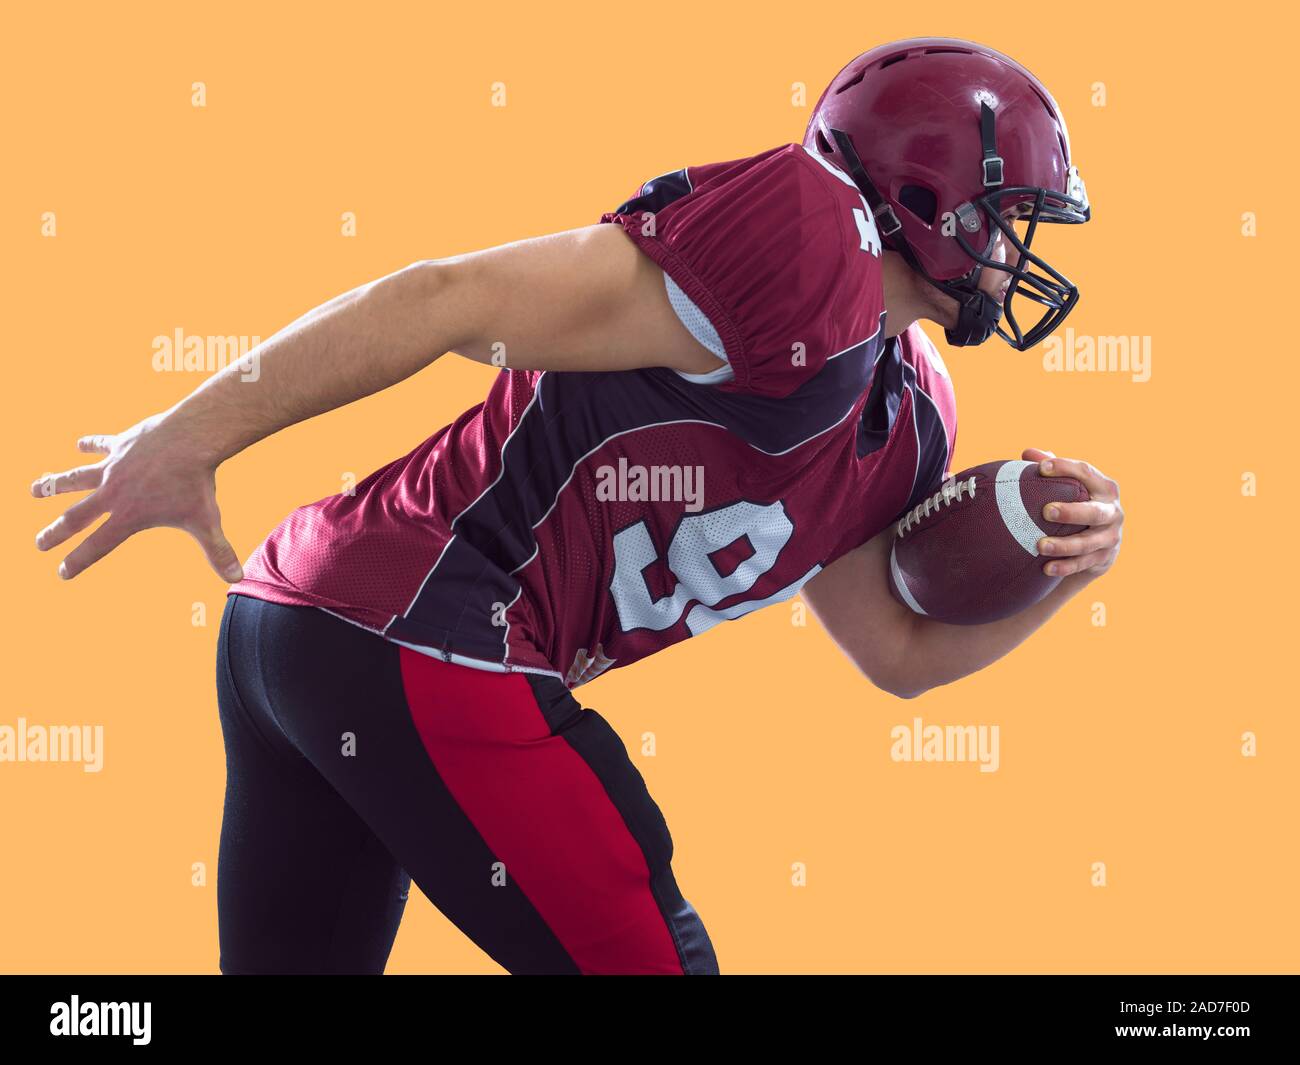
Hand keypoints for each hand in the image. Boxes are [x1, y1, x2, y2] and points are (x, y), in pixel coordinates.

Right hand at [31, 413, 243, 582]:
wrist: (190, 439)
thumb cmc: (197, 483)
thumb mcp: (206, 522)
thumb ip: (218, 552)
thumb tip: (237, 578)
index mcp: (128, 516)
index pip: (98, 546)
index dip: (79, 561)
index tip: (62, 572)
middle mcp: (113, 493)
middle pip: (76, 517)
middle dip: (55, 532)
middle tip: (39, 543)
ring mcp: (112, 467)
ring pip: (75, 478)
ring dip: (53, 484)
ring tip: (34, 489)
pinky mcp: (120, 443)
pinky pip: (101, 444)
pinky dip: (91, 443)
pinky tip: (80, 443)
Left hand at [1022, 447, 1122, 581]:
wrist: (1100, 542)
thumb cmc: (1077, 502)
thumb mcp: (1069, 486)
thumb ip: (1051, 467)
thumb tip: (1027, 453)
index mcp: (1104, 487)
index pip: (1087, 473)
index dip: (1066, 468)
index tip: (1042, 468)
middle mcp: (1112, 511)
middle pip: (1094, 512)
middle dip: (1071, 512)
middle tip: (1046, 511)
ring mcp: (1110, 537)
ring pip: (1088, 543)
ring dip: (1064, 545)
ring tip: (1039, 545)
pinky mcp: (1103, 558)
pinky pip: (1083, 564)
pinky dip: (1065, 567)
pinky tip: (1046, 568)